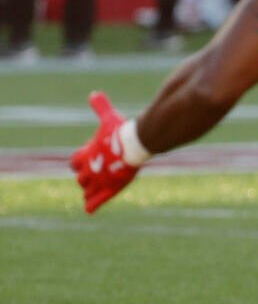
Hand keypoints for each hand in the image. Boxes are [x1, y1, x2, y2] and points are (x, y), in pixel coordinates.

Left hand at [69, 91, 143, 213]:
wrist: (136, 144)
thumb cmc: (121, 131)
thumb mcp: (109, 118)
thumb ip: (101, 108)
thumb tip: (94, 94)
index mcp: (87, 153)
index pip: (75, 162)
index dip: (79, 163)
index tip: (84, 162)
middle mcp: (90, 168)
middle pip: (81, 178)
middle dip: (86, 177)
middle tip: (94, 176)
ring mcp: (101, 179)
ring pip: (88, 189)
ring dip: (89, 190)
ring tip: (90, 192)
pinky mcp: (112, 188)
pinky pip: (99, 199)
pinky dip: (92, 204)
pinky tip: (88, 209)